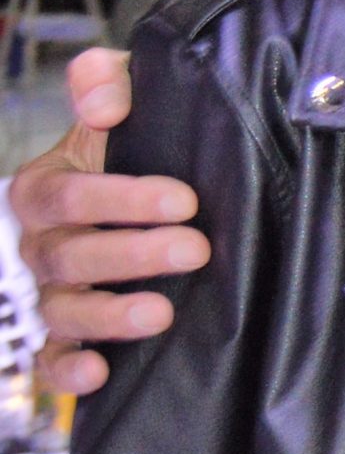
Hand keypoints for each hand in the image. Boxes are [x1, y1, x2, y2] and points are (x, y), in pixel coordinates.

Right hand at [8, 47, 203, 396]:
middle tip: (195, 250)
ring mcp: (48, 293)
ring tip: (161, 314)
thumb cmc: (121, 145)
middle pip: (73, 255)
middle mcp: (40, 244)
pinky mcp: (60, 337)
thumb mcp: (114, 101)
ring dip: (109, 315)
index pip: (70, 194)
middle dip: (135, 255)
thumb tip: (105, 105)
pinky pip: (49, 360)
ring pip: (64, 310)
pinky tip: (100, 372)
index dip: (123, 199)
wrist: (121, 194)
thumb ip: (105, 81)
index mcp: (45, 187)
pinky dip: (67, 371)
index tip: (186, 200)